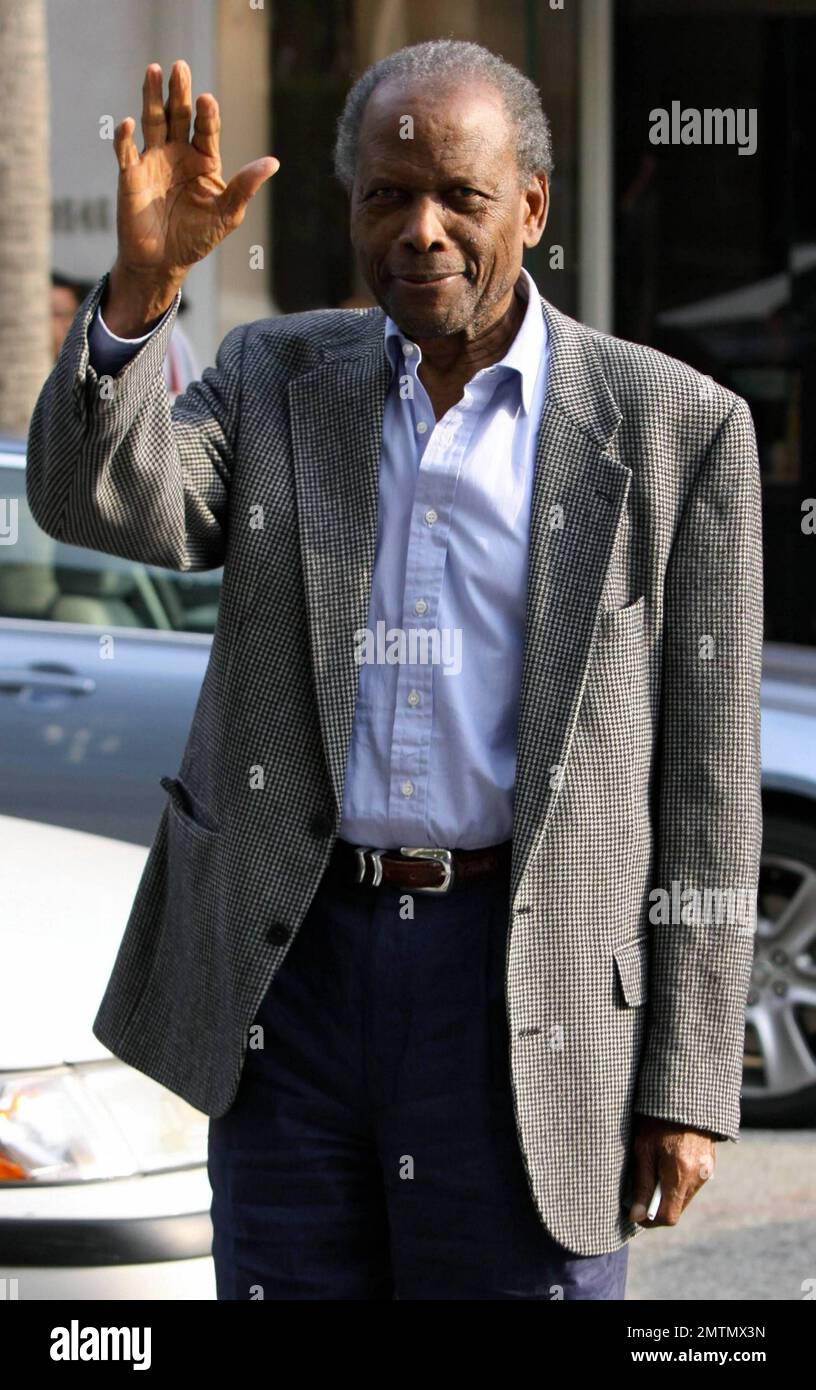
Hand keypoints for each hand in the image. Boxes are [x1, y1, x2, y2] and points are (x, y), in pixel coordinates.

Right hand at [106, 59, 278, 328]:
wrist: (163, 262)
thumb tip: (273, 163)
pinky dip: (124, 138)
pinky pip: (126, 152)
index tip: (207, 100)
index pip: (206, 129)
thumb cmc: (197, 238)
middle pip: (178, 115)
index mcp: (203, 160)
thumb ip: (245, 187)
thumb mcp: (227, 215)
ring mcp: (153, 161)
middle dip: (179, 92)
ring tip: (154, 70)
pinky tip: (128, 124)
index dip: (206, 114)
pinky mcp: (131, 175)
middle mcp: (178, 154)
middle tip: (180, 67)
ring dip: (152, 97)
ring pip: (152, 122)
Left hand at [628, 1113, 715, 1226]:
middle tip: (639, 1191)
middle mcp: (698, 1176)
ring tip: (652, 1172)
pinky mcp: (710, 1164)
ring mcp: (707, 1171)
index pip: (668, 1216)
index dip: (650, 1220)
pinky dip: (678, 1182)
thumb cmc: (657, 1120)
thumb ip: (641, 1185)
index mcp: (680, 1173)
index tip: (635, 1212)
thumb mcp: (643, 1150)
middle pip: (677, 1208)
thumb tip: (636, 1216)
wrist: (684, 1095)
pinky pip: (693, 1184)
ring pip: (685, 1197)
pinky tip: (666, 1164)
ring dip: (668, 1193)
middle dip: (657, 1206)